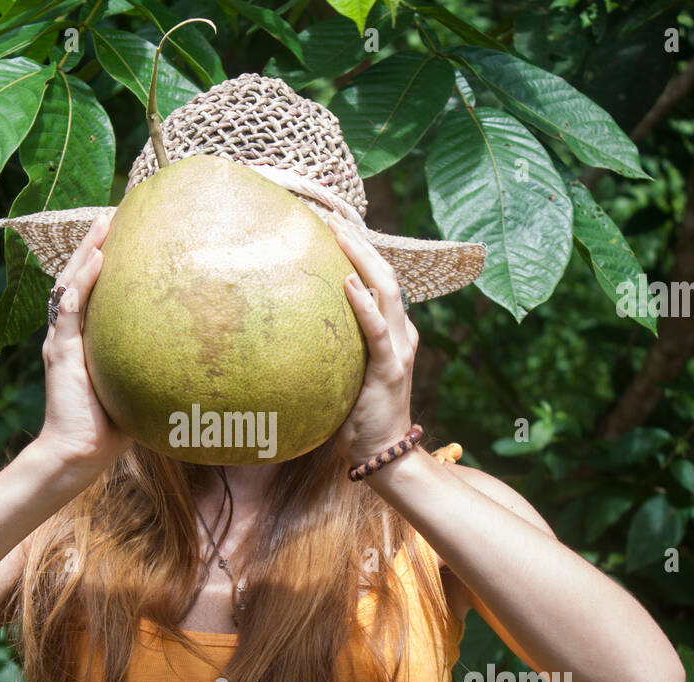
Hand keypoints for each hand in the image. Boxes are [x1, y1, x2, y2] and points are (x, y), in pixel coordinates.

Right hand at [36, 212, 132, 470]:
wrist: (79, 454)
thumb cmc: (112, 426)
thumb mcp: (138, 385)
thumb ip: (157, 364)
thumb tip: (202, 356)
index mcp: (85, 337)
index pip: (92, 288)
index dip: (105, 258)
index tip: (128, 231)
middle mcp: (69, 332)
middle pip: (78, 274)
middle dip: (95, 242)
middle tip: (117, 211)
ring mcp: (62, 340)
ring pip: (70, 282)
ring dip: (87, 250)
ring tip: (105, 222)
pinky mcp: (61, 352)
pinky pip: (71, 308)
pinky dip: (82, 281)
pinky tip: (97, 259)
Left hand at [326, 210, 418, 463]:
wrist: (383, 452)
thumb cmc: (358, 416)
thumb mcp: (345, 373)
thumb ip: (332, 348)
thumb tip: (292, 330)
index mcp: (394, 332)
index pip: (380, 279)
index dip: (361, 249)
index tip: (335, 224)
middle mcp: (402, 334)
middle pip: (386, 273)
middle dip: (360, 242)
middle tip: (332, 217)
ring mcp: (398, 350)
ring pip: (387, 291)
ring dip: (362, 258)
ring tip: (340, 233)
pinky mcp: (389, 370)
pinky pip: (377, 331)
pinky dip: (364, 305)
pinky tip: (347, 283)